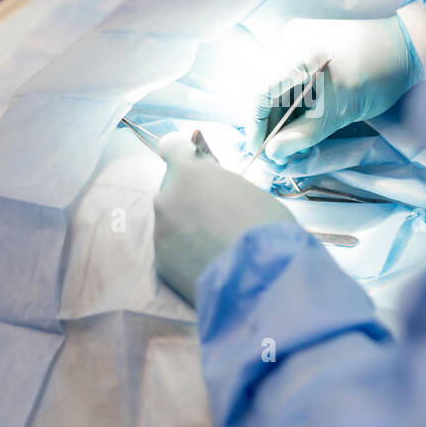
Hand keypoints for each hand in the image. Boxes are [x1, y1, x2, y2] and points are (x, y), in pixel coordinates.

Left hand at [153, 133, 295, 303]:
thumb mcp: (250, 192)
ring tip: (218, 248)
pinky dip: (186, 255)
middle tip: (219, 218)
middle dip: (191, 199)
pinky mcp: (161, 263)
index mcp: (190, 172)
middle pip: (173, 190)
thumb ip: (223, 185)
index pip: (172, 147)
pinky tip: (210, 265)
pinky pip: (172, 250)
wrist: (259, 279)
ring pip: (171, 222)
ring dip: (188, 229)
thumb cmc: (265, 229)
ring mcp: (160, 232)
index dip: (184, 156)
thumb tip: (217, 189)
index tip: (195, 168)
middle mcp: (167, 197)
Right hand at [246, 13, 423, 163]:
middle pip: (263, 88)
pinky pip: (287, 74)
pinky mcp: (306, 42)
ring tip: (289, 139)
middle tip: (276, 151)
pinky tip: (299, 118)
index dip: (255, 125)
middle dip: (267, 122)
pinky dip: (290, 98)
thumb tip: (274, 155)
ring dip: (279, 112)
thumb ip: (304, 134)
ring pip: (275, 83)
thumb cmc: (378, 77)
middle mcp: (289, 40)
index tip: (261, 152)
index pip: (258, 93)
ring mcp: (297, 38)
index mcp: (296, 53)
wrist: (406, 45)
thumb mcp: (340, 112)